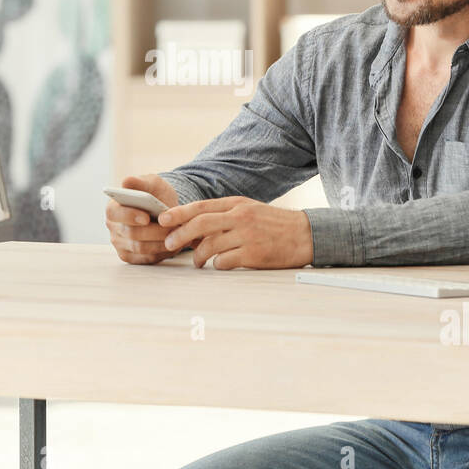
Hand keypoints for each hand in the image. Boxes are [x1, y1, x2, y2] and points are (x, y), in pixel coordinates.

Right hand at [105, 174, 187, 264]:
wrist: (165, 209)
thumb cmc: (155, 194)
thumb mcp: (151, 183)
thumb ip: (140, 182)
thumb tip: (126, 182)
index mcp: (113, 207)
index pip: (113, 213)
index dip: (129, 216)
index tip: (146, 217)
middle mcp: (113, 227)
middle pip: (130, 233)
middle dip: (153, 231)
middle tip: (172, 227)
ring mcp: (121, 244)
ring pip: (140, 248)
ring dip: (160, 242)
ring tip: (176, 234)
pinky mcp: (132, 256)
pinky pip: (147, 258)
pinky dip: (162, 252)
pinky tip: (174, 243)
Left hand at [159, 197, 312, 269]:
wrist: (306, 235)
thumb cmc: (275, 224)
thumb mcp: (250, 210)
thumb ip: (225, 214)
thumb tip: (194, 226)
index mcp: (238, 204)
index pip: (201, 206)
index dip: (179, 213)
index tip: (162, 219)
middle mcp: (241, 217)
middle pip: (200, 224)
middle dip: (180, 235)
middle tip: (169, 244)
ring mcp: (247, 236)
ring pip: (209, 246)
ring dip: (198, 256)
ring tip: (197, 262)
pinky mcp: (253, 255)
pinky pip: (224, 262)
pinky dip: (217, 265)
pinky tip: (220, 265)